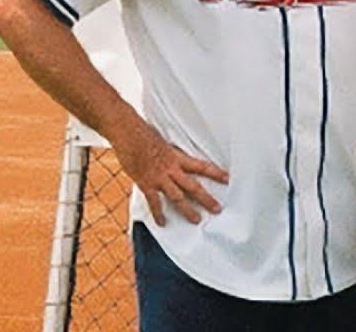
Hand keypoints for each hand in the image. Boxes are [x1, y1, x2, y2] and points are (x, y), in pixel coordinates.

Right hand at [113, 124, 228, 225]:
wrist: (128, 132)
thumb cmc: (144, 134)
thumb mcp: (163, 142)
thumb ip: (171, 154)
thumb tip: (175, 158)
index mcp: (178, 157)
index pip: (202, 166)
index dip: (216, 173)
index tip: (227, 179)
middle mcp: (172, 168)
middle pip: (193, 186)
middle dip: (206, 199)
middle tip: (217, 209)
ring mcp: (159, 177)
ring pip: (178, 197)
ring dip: (188, 210)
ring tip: (196, 220)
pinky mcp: (146, 183)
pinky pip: (154, 202)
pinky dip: (158, 214)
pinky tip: (163, 223)